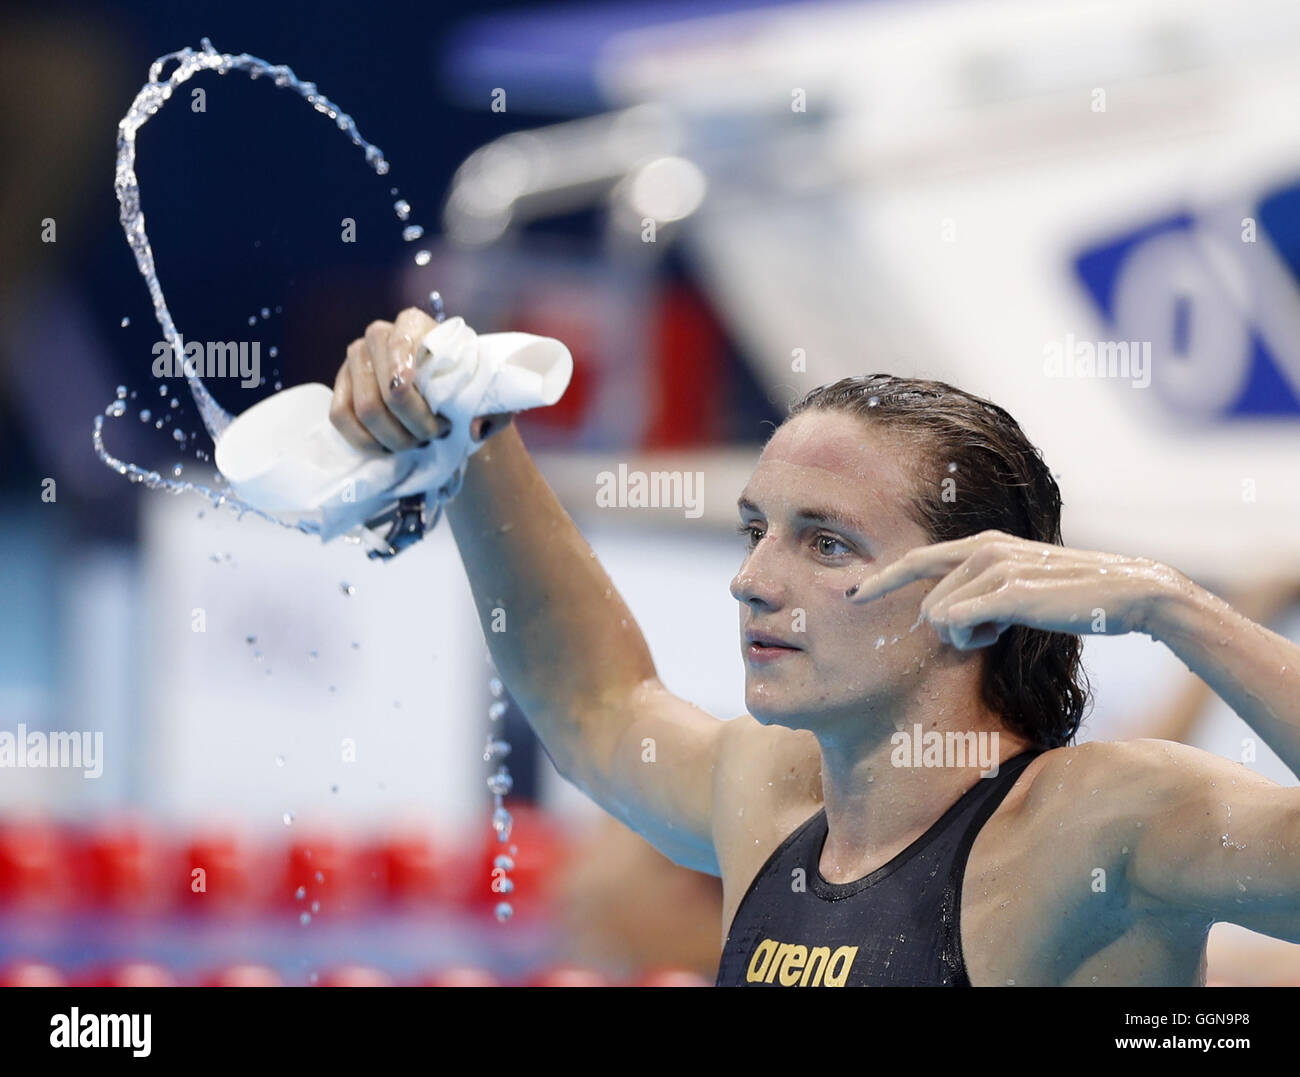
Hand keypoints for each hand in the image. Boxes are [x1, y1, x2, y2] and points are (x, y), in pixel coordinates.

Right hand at [328, 307, 514, 450]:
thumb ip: (492, 412)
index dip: (409, 380)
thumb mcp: (488, 396)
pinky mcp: (341, 386)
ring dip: (395, 437)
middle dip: (414, 425)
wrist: (446, 392)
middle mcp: (378, 334)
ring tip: (418, 443)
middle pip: (386, 390)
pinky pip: (340, 417)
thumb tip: (475, 429)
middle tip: (435, 435)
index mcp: (414, 324)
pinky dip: (366, 441)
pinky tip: (389, 447)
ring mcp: (355, 360)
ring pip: (365, 408)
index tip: (435, 414)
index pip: (400, 345)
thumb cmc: (467, 387)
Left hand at [845, 529, 1172, 649]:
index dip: (882, 579)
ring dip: (967, 636)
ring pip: (938, 617)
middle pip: (926, 601)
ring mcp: (994, 566)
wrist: (1132, 594)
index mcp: (984, 543)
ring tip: (1005, 629)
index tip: (854, 595)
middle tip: (993, 632)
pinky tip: (1003, 633)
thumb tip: (951, 617)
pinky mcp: (1007, 589)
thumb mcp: (1023, 586)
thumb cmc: (1078, 598)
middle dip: (950, 629)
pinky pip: (955, 624)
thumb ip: (986, 590)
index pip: (917, 559)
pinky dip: (972, 639)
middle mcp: (983, 547)